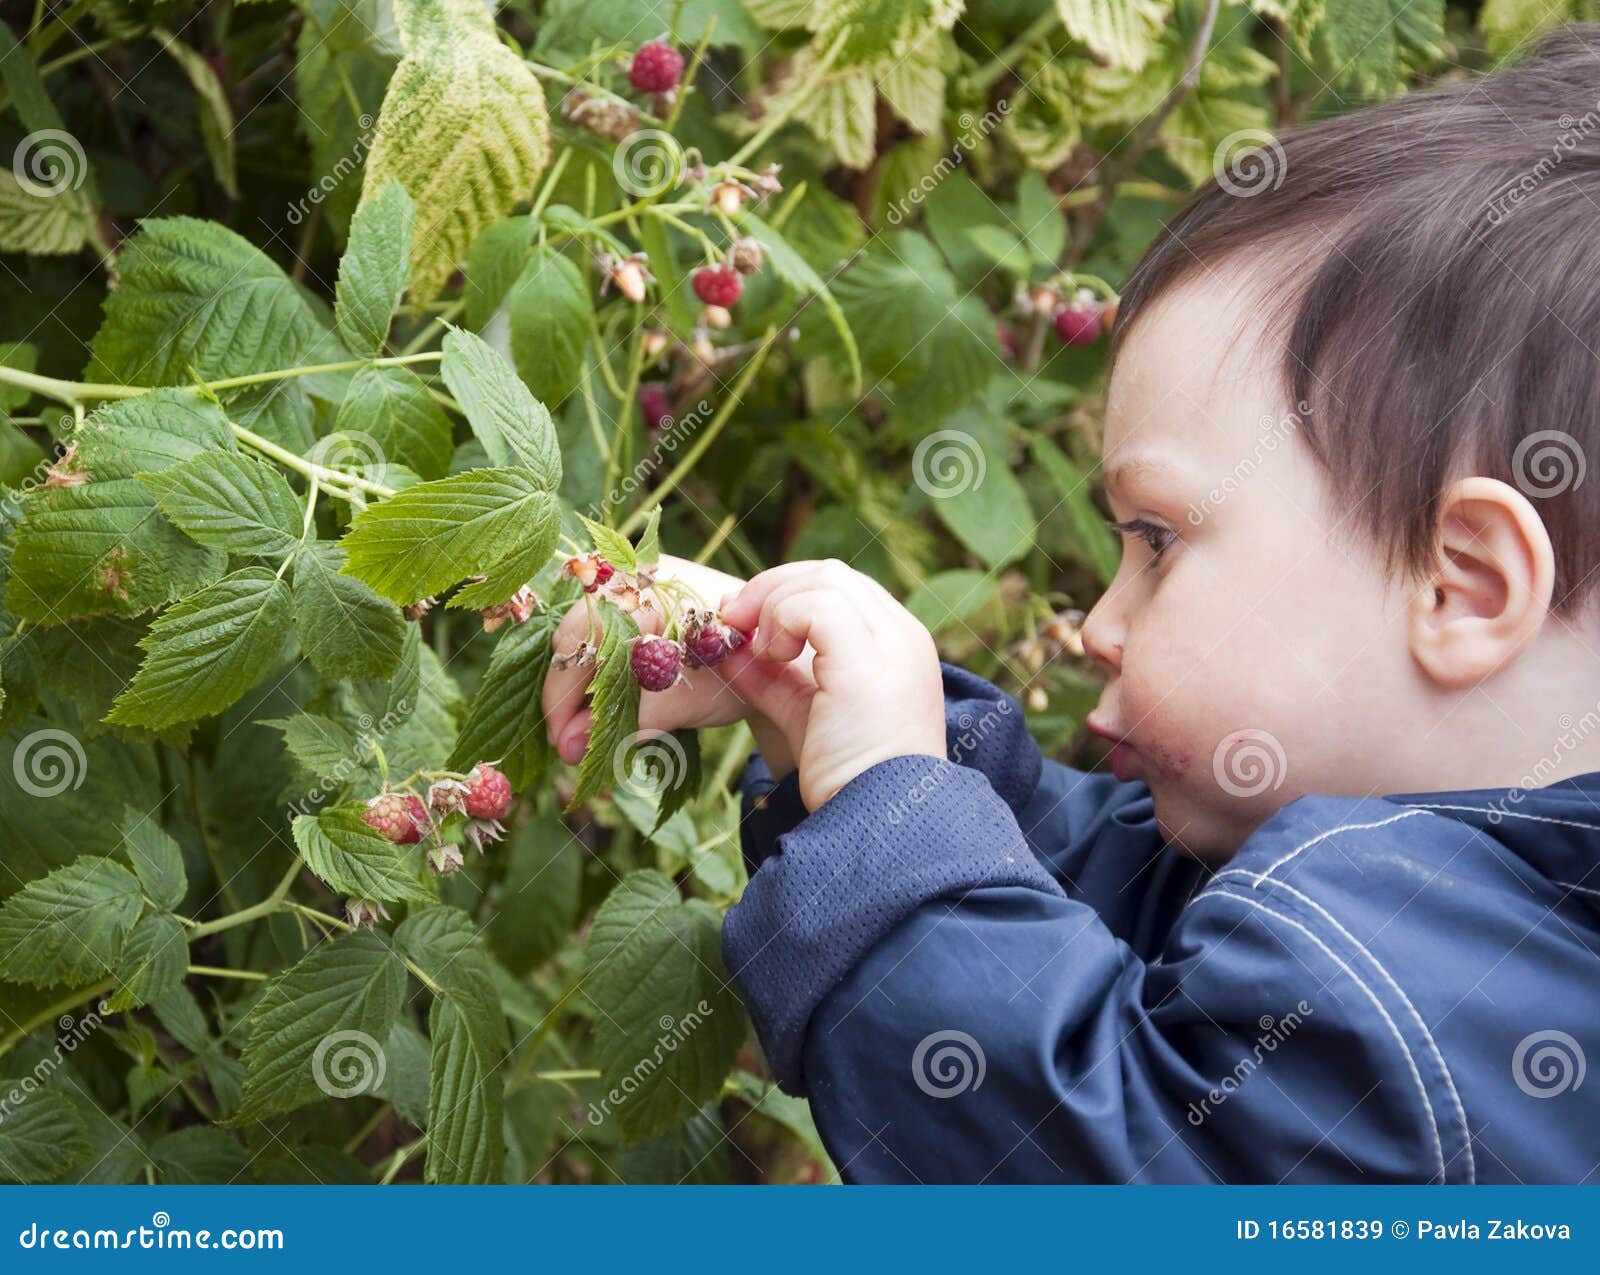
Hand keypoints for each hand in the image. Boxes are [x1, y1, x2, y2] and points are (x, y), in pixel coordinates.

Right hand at [542, 553, 792, 764]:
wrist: (773, 651)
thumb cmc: (737, 671)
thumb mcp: (687, 700)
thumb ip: (631, 719)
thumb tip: (572, 747)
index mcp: (648, 593)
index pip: (582, 643)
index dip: (565, 698)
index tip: (565, 746)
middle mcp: (635, 575)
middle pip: (574, 633)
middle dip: (567, 693)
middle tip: (570, 745)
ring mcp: (635, 580)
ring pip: (583, 633)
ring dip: (579, 684)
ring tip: (582, 731)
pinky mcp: (639, 594)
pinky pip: (599, 631)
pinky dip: (594, 670)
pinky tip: (597, 704)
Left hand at [717, 560, 946, 810]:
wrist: (877, 827)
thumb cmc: (844, 780)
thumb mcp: (804, 715)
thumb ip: (772, 678)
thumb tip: (729, 649)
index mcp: (898, 646)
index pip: (841, 590)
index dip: (786, 597)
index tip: (744, 625)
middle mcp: (903, 636)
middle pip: (831, 574)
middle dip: (773, 589)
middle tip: (732, 621)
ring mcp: (892, 644)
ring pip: (824, 579)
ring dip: (773, 604)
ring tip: (756, 648)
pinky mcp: (868, 661)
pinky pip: (817, 605)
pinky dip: (782, 619)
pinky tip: (771, 656)